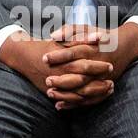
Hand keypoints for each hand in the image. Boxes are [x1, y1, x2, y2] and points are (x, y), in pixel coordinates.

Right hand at [0, 27, 114, 108]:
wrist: (24, 56)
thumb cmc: (48, 45)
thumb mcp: (64, 38)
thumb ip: (82, 37)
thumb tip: (100, 37)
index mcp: (64, 60)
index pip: (85, 66)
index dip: (99, 67)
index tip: (111, 66)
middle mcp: (61, 74)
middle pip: (84, 82)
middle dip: (100, 83)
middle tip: (112, 82)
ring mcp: (58, 85)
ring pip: (80, 94)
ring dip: (96, 93)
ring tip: (109, 89)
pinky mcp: (55, 92)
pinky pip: (72, 101)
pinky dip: (85, 101)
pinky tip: (96, 97)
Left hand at [45, 23, 137, 108]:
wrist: (125, 47)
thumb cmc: (100, 36)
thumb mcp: (87, 29)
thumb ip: (70, 31)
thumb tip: (53, 36)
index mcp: (93, 49)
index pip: (74, 53)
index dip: (59, 56)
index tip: (44, 58)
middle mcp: (98, 65)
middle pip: (79, 74)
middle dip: (62, 79)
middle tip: (46, 80)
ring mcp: (101, 78)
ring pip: (83, 90)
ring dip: (66, 94)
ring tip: (49, 93)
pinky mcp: (102, 87)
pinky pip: (88, 99)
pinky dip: (73, 104)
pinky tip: (58, 106)